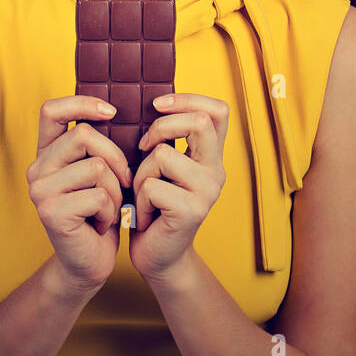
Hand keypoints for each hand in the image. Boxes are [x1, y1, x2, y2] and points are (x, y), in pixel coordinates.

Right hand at [28, 95, 133, 296]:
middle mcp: (37, 169)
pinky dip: (111, 211)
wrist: (89, 263)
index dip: (82, 103)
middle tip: (122, 184)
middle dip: (116, 159)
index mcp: (47, 154)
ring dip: (116, 191)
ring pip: (98, 167)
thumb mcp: (101, 174)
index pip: (52, 110)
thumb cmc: (100, 214)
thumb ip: (98, 146)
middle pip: (85, 136)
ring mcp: (40, 191)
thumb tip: (117, 110)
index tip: (111, 112)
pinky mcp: (51, 212)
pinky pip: (99, 195)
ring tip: (108, 209)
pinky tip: (102, 224)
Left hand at [127, 92, 228, 284]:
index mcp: (211, 156)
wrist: (158, 257)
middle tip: (143, 146)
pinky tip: (144, 214)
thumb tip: (150, 101)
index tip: (157, 105)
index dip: (188, 98)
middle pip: (198, 122)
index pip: (218, 110)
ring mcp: (208, 191)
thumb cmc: (153, 206)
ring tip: (143, 193)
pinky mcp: (192, 210)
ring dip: (141, 172)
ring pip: (163, 154)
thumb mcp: (162, 167)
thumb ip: (167, 139)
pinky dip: (138, 199)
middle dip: (160, 127)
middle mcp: (216, 171)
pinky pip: (151, 185)